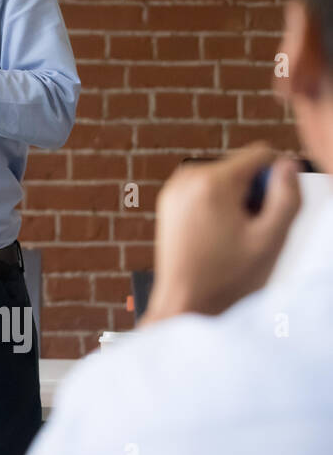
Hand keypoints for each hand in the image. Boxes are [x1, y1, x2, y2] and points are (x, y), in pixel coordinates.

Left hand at [144, 144, 300, 324]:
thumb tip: (287, 163)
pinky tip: (215, 234)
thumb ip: (287, 196)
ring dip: (236, 199)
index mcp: (213, 182)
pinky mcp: (168, 200)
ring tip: (230, 234)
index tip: (270, 209)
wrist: (185, 301)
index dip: (276, 179)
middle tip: (248, 228)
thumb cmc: (228, 276)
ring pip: (224, 178)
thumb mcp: (271, 238)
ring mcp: (174, 188)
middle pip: (241, 167)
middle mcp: (188, 177)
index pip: (261, 154)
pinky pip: (205, 189)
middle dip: (253, 192)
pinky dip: (217, 204)